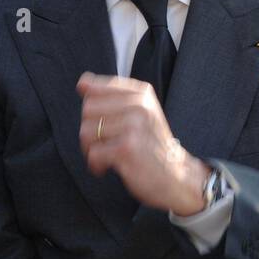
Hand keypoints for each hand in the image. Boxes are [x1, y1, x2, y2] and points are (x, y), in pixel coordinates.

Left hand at [76, 73, 208, 214]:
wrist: (176, 176)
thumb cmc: (151, 145)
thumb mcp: (140, 113)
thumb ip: (111, 96)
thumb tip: (81, 82)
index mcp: (141, 93)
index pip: (96, 88)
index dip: (94, 110)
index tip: (107, 124)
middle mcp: (140, 105)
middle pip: (88, 109)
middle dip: (90, 130)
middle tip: (105, 143)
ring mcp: (134, 126)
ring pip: (86, 132)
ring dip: (91, 149)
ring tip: (107, 155)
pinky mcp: (127, 148)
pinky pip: (93, 153)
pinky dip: (96, 165)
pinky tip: (109, 167)